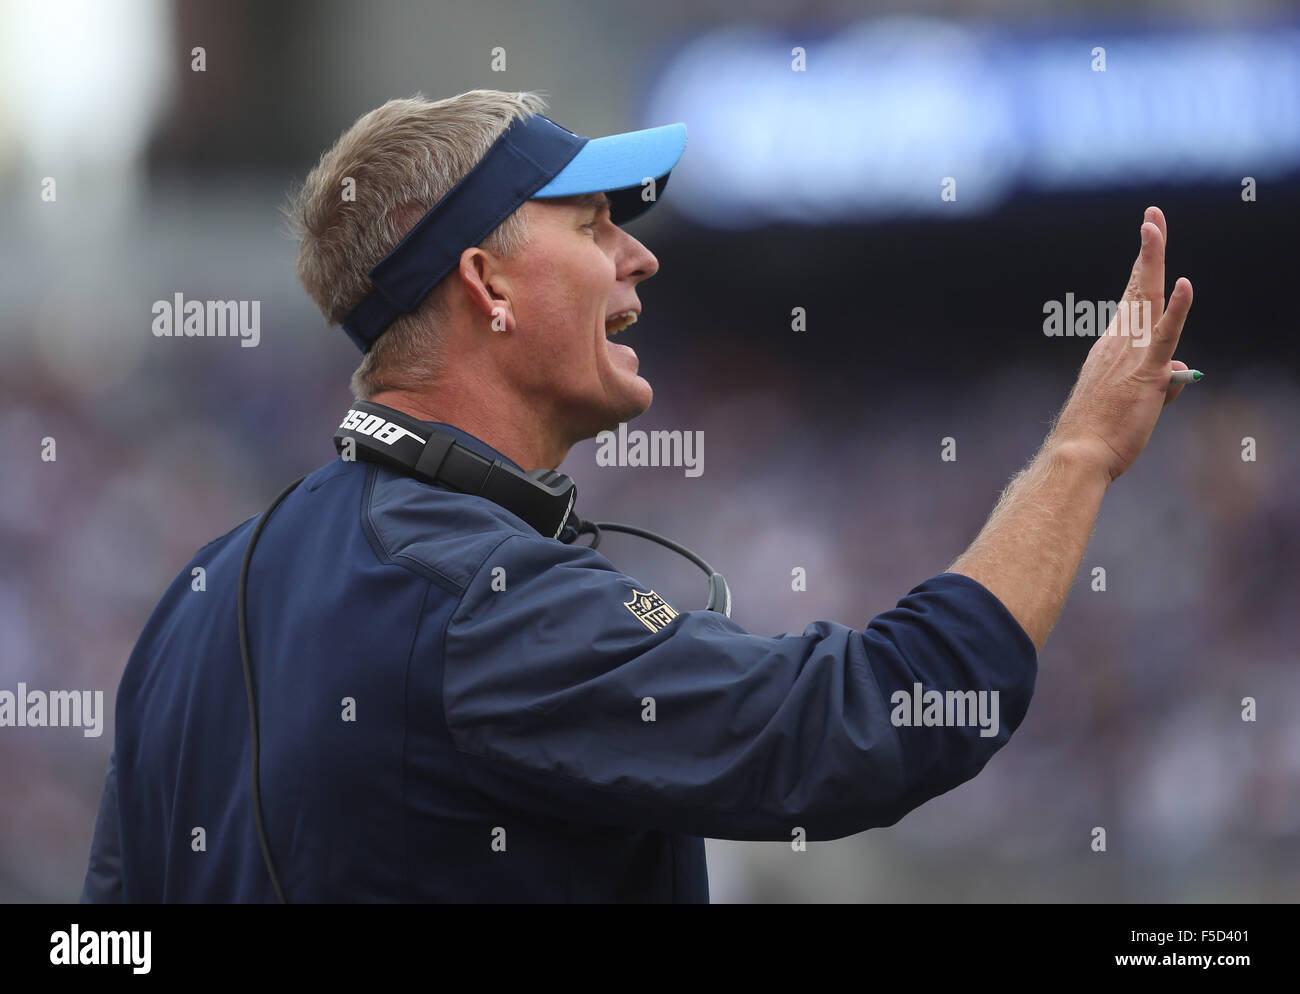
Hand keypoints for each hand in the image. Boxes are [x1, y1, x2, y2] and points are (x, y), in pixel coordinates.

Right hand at [1048, 206, 1193, 482]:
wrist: (1080, 452)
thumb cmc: (1100, 434)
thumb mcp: (1135, 403)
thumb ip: (1161, 383)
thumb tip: (1184, 372)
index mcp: (1112, 347)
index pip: (1131, 300)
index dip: (1141, 267)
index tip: (1148, 237)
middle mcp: (1118, 341)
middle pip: (1138, 287)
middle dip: (1148, 247)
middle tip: (1153, 214)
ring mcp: (1131, 353)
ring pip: (1147, 299)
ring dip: (1151, 259)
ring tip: (1153, 226)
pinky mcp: (1147, 371)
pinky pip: (1165, 335)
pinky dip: (1177, 309)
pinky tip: (1185, 284)